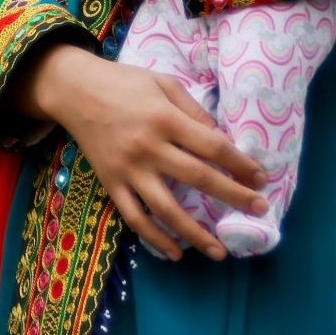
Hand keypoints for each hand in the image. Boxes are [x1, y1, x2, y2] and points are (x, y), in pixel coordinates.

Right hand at [21, 47, 267, 260]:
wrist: (74, 90)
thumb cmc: (124, 82)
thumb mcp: (164, 83)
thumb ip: (193, 111)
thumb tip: (221, 139)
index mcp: (165, 119)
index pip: (212, 146)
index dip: (240, 164)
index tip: (261, 178)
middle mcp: (148, 147)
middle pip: (198, 178)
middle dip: (234, 196)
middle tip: (260, 211)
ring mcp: (128, 170)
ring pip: (167, 209)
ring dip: (195, 233)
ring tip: (220, 252)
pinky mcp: (111, 184)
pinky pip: (134, 217)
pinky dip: (155, 238)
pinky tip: (175, 252)